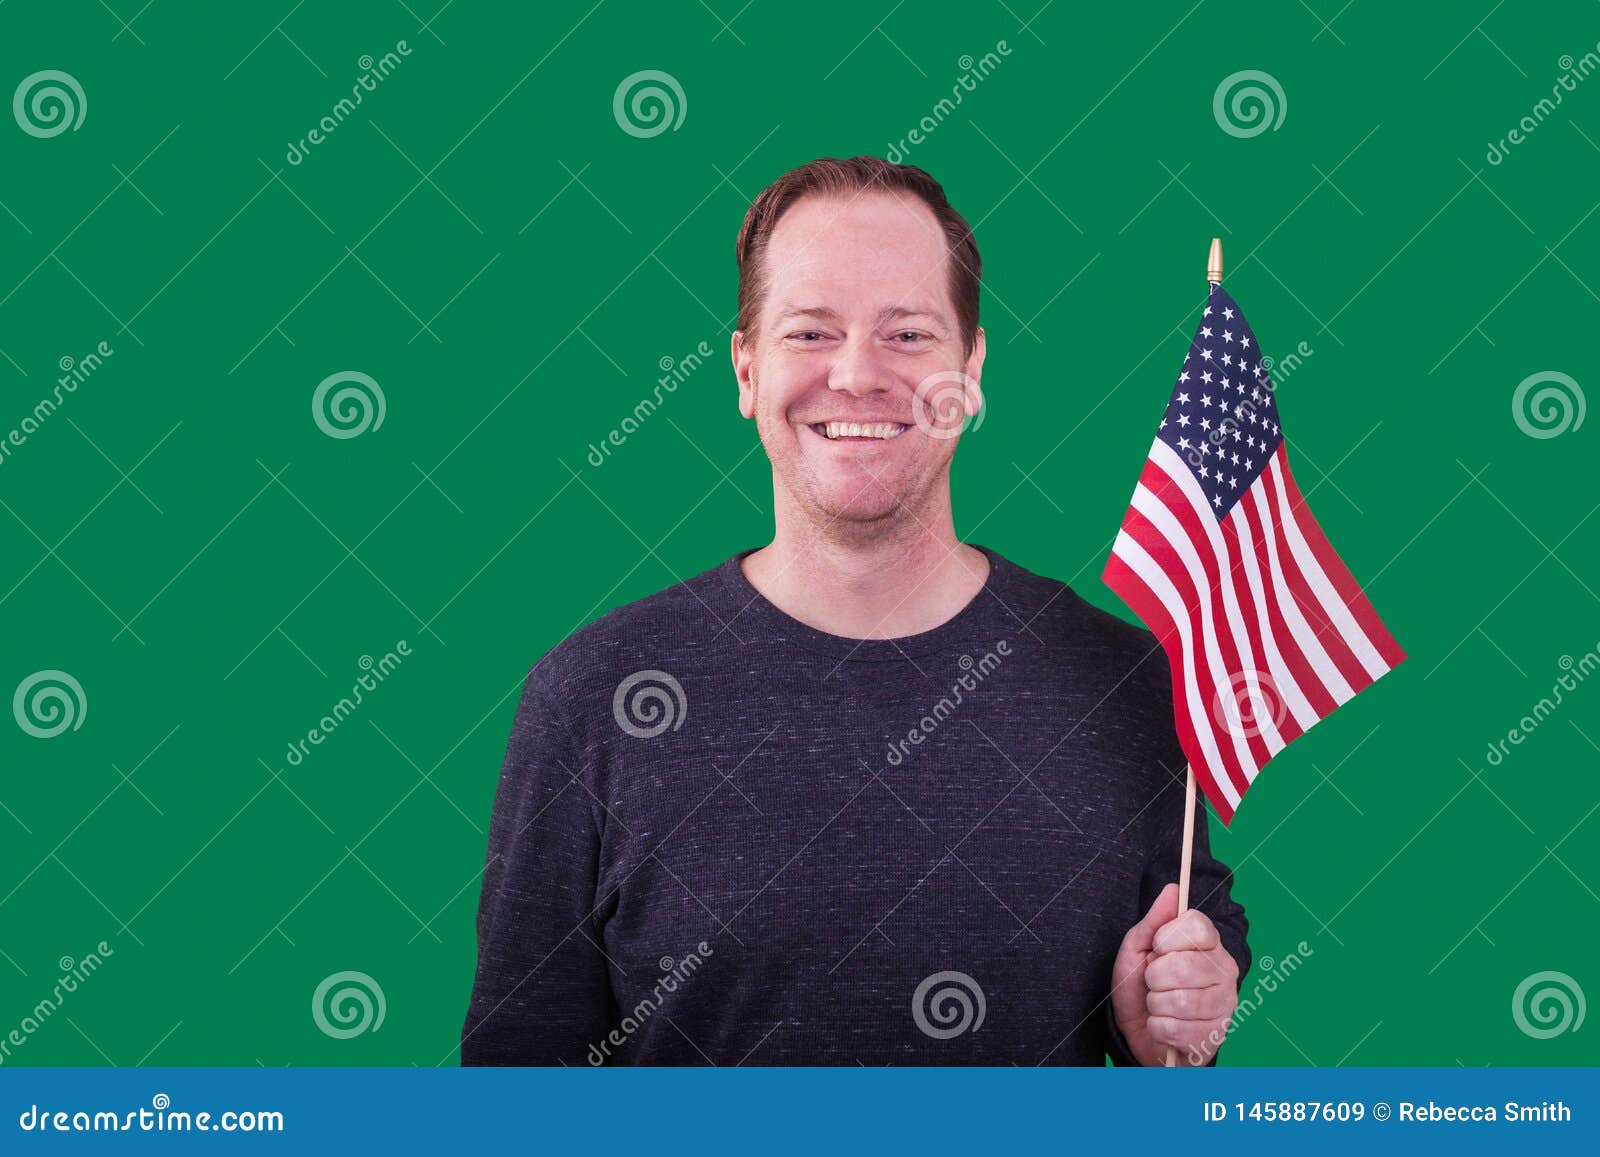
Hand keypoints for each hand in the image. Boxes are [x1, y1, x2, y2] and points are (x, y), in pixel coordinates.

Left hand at [1110, 882, 1239, 1065]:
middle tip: (1153, 982)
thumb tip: (1172, 889)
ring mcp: (1225, 1005)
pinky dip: (1157, 1028)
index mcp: (1208, 944)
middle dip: (1153, 976)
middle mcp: (1224, 971)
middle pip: (1183, 965)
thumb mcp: (1137, 949)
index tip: (1156, 947)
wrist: (1138, 1033)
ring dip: (1155, 1004)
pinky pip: (1176, 1029)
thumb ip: (1153, 921)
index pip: (1197, 926)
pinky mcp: (1216, 1036)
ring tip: (1158, 1004)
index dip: (1167, 937)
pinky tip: (1163, 1025)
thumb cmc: (1139, 986)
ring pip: (1180, 1000)